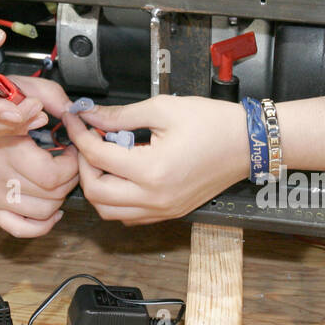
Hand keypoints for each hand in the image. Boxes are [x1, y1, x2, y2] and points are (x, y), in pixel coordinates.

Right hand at [0, 77, 79, 236]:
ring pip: (42, 212)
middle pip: (52, 194)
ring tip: (61, 181)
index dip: (72, 165)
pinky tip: (52, 212)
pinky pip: (20, 228)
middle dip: (71, 179)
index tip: (72, 149)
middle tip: (71, 164)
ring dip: (60, 199)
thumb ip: (34, 101)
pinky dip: (42, 226)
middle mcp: (3, 179)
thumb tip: (57, 111)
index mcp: (10, 152)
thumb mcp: (8, 96)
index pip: (53, 174)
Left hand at [64, 95, 248, 224]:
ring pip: (109, 211)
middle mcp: (155, 198)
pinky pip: (129, 216)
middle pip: (95, 193)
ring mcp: (163, 210)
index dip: (80, 134)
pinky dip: (116, 199)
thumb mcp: (163, 109)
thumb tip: (91, 117)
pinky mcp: (170, 213)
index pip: (97, 156)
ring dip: (98, 185)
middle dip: (83, 165)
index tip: (75, 120)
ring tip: (105, 158)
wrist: (249, 143)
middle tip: (88, 141)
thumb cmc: (214, 123)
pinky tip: (122, 173)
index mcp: (152, 170)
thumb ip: (121, 116)